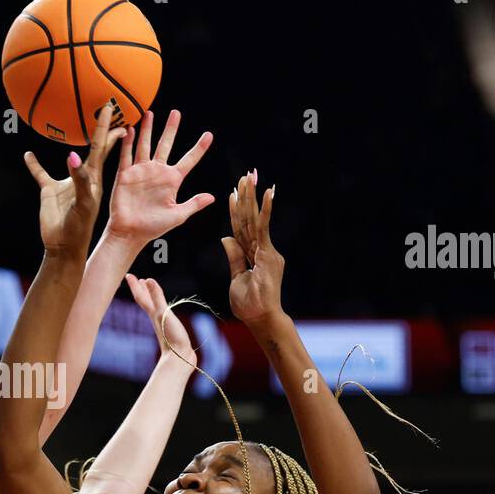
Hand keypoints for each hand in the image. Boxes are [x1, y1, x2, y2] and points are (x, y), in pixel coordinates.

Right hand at [24, 110, 125, 257]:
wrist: (64, 246)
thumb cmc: (79, 228)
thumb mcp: (83, 203)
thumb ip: (79, 180)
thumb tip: (73, 154)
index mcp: (95, 178)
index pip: (102, 147)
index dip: (107, 128)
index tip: (112, 109)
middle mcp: (83, 177)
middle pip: (94, 148)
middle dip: (101, 129)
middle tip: (107, 109)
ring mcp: (67, 183)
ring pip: (70, 158)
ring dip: (74, 142)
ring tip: (74, 125)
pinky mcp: (51, 191)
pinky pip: (40, 174)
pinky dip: (34, 164)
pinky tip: (28, 155)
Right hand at [107, 109, 215, 244]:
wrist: (130, 233)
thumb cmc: (153, 227)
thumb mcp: (177, 215)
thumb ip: (193, 204)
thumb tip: (212, 197)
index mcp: (172, 180)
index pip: (189, 160)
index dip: (199, 148)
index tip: (209, 135)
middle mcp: (157, 172)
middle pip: (165, 145)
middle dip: (170, 129)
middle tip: (176, 113)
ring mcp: (140, 171)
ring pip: (145, 145)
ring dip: (147, 129)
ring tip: (150, 113)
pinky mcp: (125, 175)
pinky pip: (126, 155)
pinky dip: (127, 143)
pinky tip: (129, 129)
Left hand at [125, 273, 196, 367]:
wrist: (179, 358)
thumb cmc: (171, 337)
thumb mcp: (163, 313)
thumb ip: (157, 297)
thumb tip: (148, 279)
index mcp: (152, 313)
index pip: (141, 296)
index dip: (135, 285)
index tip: (128, 275)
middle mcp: (155, 317)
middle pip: (145, 301)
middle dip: (141, 290)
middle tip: (138, 280)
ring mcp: (162, 324)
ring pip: (153, 307)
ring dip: (151, 298)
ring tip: (150, 291)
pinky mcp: (170, 329)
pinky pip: (163, 314)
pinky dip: (162, 308)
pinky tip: (165, 310)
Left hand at [222, 173, 283, 327]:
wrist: (260, 318)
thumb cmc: (249, 304)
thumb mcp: (236, 277)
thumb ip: (234, 257)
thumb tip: (226, 238)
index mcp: (252, 254)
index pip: (241, 228)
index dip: (236, 210)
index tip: (232, 193)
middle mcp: (261, 249)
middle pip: (249, 219)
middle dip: (246, 197)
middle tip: (246, 175)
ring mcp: (267, 250)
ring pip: (255, 220)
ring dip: (252, 197)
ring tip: (250, 178)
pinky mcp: (269, 253)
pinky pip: (264, 228)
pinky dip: (265, 210)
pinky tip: (267, 193)